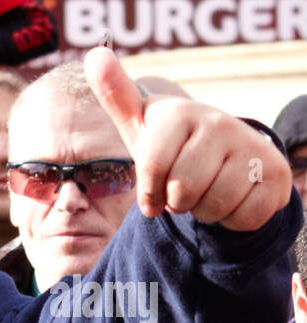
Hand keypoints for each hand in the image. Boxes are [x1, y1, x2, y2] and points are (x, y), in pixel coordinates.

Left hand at [85, 46, 292, 229]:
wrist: (224, 158)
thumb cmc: (170, 145)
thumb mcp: (139, 125)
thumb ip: (116, 96)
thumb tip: (94, 55)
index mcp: (179, 114)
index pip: (154, 168)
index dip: (150, 191)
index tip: (152, 190)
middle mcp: (218, 123)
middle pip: (183, 191)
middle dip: (177, 202)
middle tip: (182, 188)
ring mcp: (251, 146)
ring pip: (214, 205)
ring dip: (203, 210)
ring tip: (205, 190)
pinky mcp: (275, 173)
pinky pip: (242, 216)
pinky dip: (230, 219)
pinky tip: (230, 196)